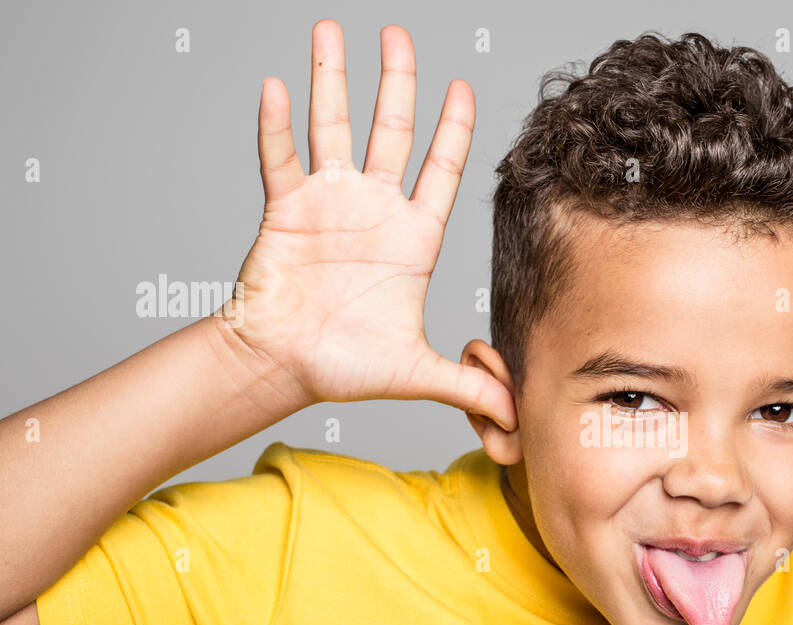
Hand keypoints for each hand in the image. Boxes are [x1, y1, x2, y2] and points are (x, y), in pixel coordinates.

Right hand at [228, 21, 515, 428]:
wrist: (284, 367)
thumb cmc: (343, 365)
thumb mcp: (417, 372)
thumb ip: (467, 385)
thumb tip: (517, 418)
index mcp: (411, 238)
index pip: (442, 171)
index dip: (454, 130)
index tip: (465, 87)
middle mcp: (373, 210)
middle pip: (391, 131)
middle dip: (396, 82)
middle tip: (399, 34)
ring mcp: (328, 204)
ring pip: (333, 128)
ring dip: (332, 80)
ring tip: (330, 31)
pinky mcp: (285, 210)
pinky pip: (280, 158)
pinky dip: (275, 124)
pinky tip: (277, 86)